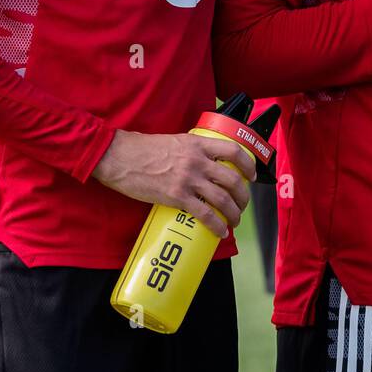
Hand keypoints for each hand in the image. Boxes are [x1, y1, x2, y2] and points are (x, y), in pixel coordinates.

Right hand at [92, 129, 254, 237]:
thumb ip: (192, 150)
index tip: (251, 176)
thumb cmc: (143, 149)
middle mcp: (197, 161)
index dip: (248, 165)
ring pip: (223, 199)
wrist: (120, 158)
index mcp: (197, 144)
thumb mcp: (175, 141)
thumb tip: (205, 161)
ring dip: (234, 212)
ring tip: (235, 220)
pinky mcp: (177, 197)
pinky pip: (205, 214)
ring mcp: (188, 179)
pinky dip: (217, 225)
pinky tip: (221, 230)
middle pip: (232, 180)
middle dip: (243, 196)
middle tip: (243, 203)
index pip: (233, 151)